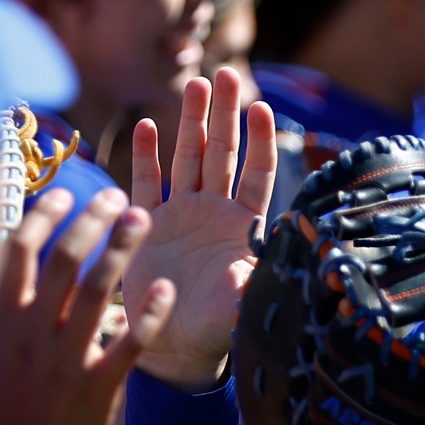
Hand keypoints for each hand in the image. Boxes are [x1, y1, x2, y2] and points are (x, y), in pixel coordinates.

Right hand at [0, 188, 174, 424]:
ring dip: (120, 249)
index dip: (42, 217)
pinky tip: (165, 289)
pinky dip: (147, 315)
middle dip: (90, 221)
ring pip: (95, 292)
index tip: (65, 196)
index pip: (16, 252)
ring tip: (142, 217)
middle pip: (63, 261)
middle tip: (116, 196)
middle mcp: (30, 336)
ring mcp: (64, 363)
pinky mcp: (96, 391)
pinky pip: (127, 345)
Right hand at [124, 67, 278, 390]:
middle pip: (222, 153)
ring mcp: (180, 214)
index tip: (261, 109)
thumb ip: (256, 280)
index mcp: (243, 225)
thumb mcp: (241, 304)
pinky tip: (148, 126)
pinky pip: (146, 183)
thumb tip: (278, 264)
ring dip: (189, 123)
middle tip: (225, 75)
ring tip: (194, 85)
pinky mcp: (147, 224)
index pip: (256, 173)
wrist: (171, 348)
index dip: (259, 141)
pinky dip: (146, 156)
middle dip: (224, 115)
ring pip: (187, 159)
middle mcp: (214, 212)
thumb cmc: (214, 330)